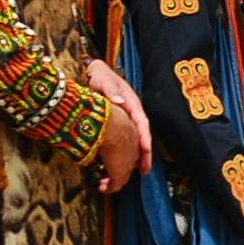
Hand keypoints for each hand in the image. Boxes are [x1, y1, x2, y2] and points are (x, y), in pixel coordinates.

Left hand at [87, 62, 147, 192]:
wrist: (97, 72)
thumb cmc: (101, 76)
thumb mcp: (105, 81)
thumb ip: (111, 91)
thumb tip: (119, 102)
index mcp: (132, 104)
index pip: (141, 122)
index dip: (144, 137)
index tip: (146, 150)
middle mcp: (133, 113)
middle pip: (142, 135)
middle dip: (145, 154)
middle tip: (146, 171)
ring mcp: (128, 119)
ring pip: (136, 139)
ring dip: (139, 156)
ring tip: (140, 172)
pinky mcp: (121, 123)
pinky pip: (128, 139)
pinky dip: (129, 152)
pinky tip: (126, 163)